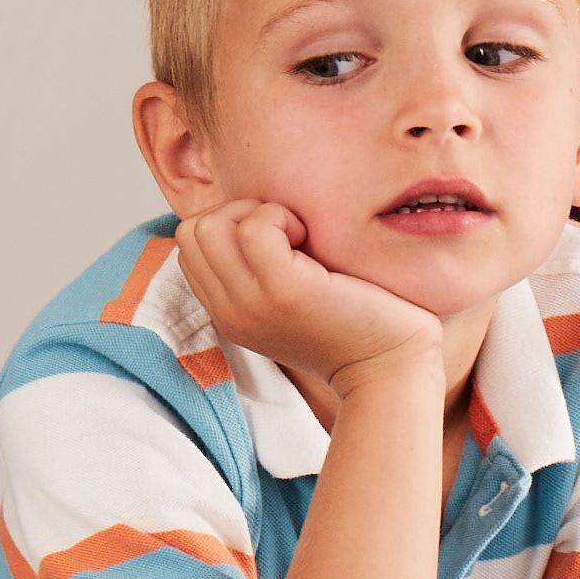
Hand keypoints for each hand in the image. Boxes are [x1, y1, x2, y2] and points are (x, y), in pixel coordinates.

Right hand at [176, 201, 440, 394]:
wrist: (390, 365)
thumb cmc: (355, 322)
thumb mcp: (290, 299)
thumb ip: (260, 271)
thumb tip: (253, 216)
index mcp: (228, 313)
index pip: (189, 248)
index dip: (228, 226)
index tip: (276, 240)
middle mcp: (230, 312)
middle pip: (191, 232)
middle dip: (236, 213)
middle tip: (286, 233)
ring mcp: (251, 303)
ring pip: (210, 226)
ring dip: (257, 213)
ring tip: (298, 237)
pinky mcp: (283, 290)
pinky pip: (253, 228)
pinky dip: (280, 217)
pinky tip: (309, 238)